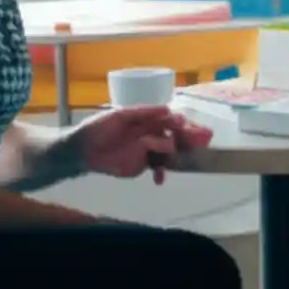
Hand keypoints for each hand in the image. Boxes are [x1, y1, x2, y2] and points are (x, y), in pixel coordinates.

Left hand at [75, 106, 213, 184]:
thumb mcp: (120, 115)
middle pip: (176, 136)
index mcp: (147, 120)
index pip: (171, 120)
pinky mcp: (141, 166)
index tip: (193, 127)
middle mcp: (151, 134)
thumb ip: (144, 113)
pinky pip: (157, 168)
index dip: (184, 123)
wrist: (82, 150)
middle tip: (206, 139)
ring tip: (178, 155)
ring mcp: (147, 151)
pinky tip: (160, 178)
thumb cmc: (99, 127)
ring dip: (178, 154)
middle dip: (191, 137)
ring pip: (169, 153)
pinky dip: (161, 173)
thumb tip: (167, 109)